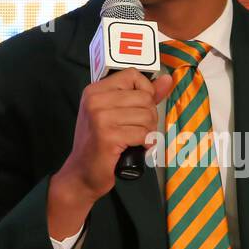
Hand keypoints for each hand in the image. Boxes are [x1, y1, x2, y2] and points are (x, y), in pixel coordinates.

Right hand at [48, 68, 172, 236]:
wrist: (82, 174)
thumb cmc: (100, 144)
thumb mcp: (117, 114)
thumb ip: (143, 95)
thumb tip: (167, 79)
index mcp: (95, 90)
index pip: (133, 75)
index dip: (146, 91)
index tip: (141, 107)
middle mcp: (95, 100)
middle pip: (144, 97)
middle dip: (149, 116)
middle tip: (138, 130)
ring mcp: (100, 118)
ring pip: (146, 116)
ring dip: (148, 131)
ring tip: (136, 139)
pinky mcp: (108, 136)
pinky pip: (142, 134)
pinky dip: (145, 143)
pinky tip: (137, 148)